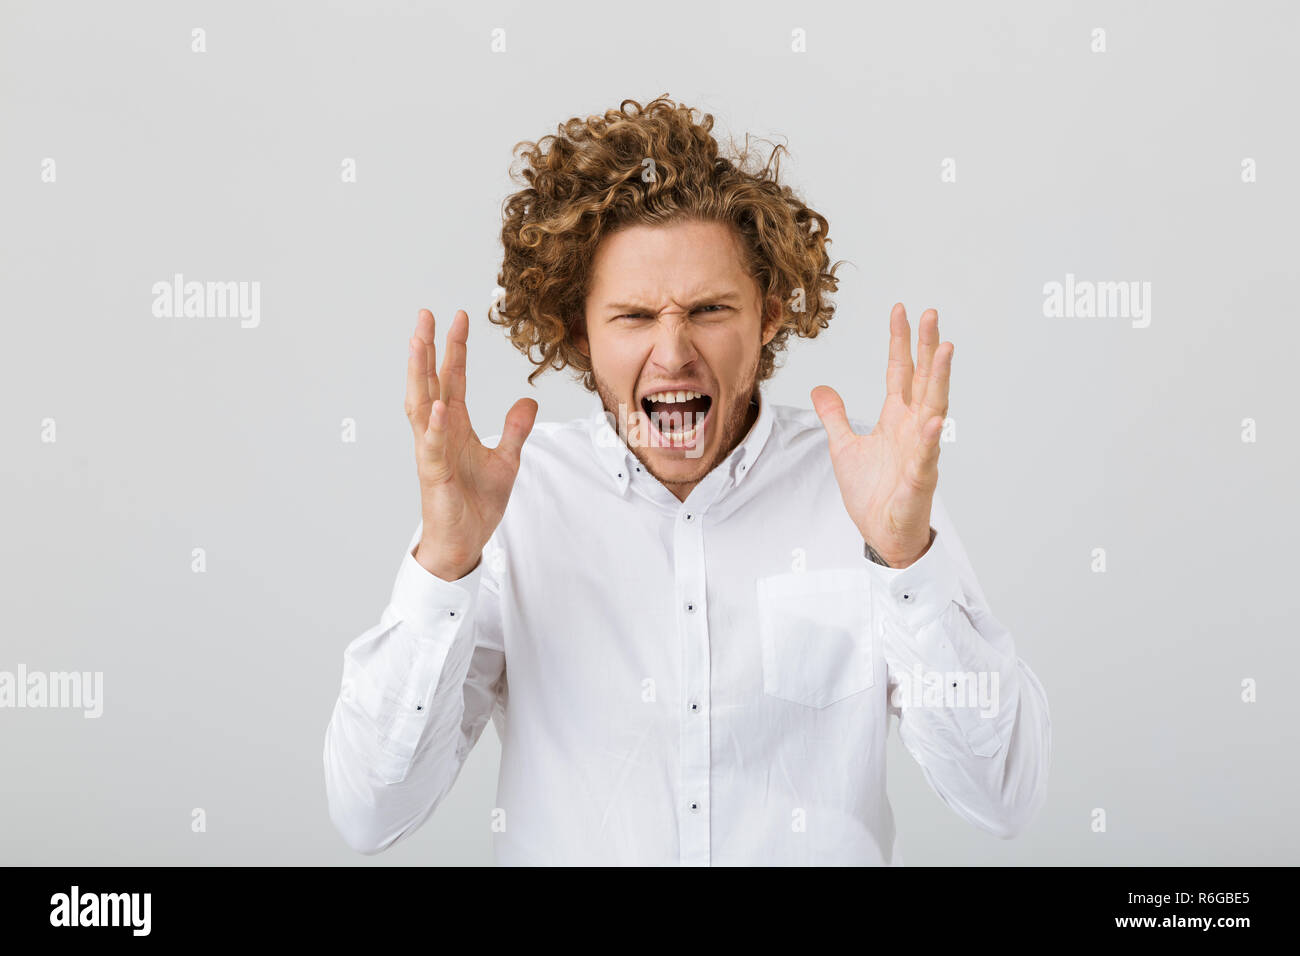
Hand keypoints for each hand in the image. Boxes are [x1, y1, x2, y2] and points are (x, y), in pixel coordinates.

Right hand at [405, 308, 536, 580]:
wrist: (465, 542)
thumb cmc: (475, 503)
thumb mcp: (506, 459)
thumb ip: (515, 429)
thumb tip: (528, 400)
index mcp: (454, 426)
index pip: (452, 378)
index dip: (455, 348)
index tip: (458, 317)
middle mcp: (438, 432)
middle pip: (429, 381)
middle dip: (427, 348)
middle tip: (426, 314)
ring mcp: (432, 451)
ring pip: (420, 405)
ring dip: (419, 374)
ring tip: (419, 342)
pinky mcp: (433, 473)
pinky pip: (433, 446)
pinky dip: (433, 426)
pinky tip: (436, 405)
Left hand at [811, 303, 952, 567]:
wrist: (882, 535)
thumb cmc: (872, 493)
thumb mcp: (843, 448)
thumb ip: (835, 417)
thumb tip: (821, 389)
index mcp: (897, 420)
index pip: (901, 372)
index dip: (900, 342)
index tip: (901, 311)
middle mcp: (913, 430)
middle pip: (922, 381)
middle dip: (927, 348)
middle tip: (931, 314)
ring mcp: (920, 453)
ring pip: (933, 410)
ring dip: (939, 380)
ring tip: (944, 350)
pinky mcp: (919, 480)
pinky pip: (926, 457)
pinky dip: (930, 440)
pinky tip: (934, 420)